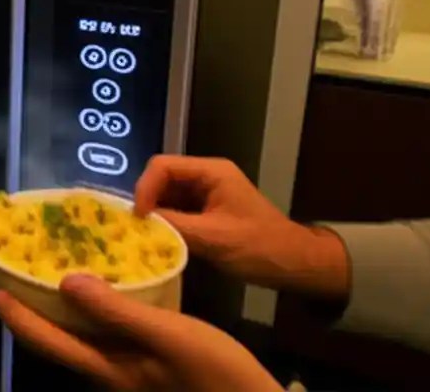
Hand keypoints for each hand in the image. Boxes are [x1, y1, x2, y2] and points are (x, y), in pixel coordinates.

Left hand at [0, 275, 282, 391]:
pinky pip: (101, 342)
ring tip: (51, 279)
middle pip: (58, 344)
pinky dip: (89, 318)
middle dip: (32, 315)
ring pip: (78, 343)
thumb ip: (117, 311)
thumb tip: (66, 282)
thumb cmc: (214, 372)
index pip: (48, 342)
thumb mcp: (168, 335)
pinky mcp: (143, 372)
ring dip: (59, 315)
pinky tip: (100, 297)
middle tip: (17, 278)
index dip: (18, 318)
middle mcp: (107, 376)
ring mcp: (125, 377)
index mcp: (106, 369)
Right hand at [135, 155, 348, 298]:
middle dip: (147, 201)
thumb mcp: (213, 238)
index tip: (138, 218)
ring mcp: (207, 194)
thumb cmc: (259, 247)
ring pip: (167, 196)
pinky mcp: (207, 212)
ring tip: (143, 236)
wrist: (294, 264)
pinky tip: (158, 241)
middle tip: (135, 229)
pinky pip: (177, 211)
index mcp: (211, 172)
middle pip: (162, 178)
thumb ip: (174, 227)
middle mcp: (207, 177)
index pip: (162, 166)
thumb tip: (136, 225)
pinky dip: (166, 224)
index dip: (144, 188)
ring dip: (155, 214)